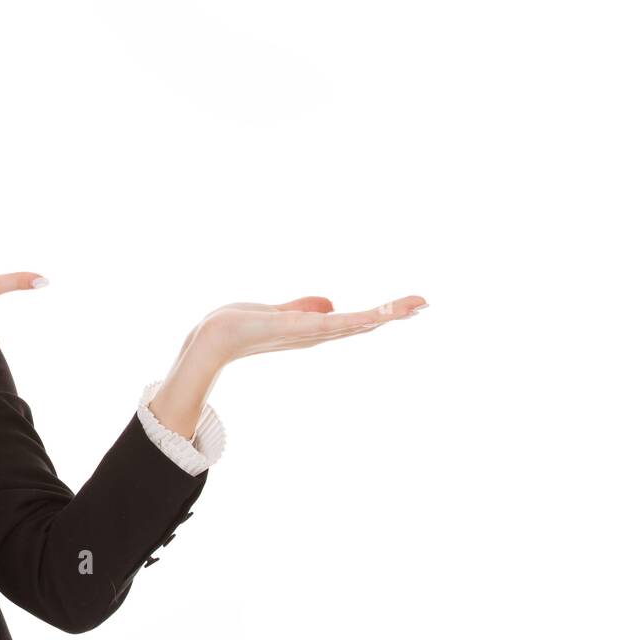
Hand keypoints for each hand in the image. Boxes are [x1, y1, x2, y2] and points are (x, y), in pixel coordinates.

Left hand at [188, 294, 427, 366]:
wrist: (215, 337)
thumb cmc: (240, 326)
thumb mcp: (278, 312)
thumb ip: (303, 308)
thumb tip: (329, 304)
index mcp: (314, 330)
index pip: (355, 321)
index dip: (382, 314)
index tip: (410, 305)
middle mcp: (317, 335)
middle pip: (364, 324)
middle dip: (395, 313)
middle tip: (425, 302)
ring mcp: (311, 334)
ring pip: (357, 324)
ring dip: (387, 314)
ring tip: (416, 304)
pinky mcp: (301, 329)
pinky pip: (336, 324)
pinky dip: (360, 320)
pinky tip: (379, 316)